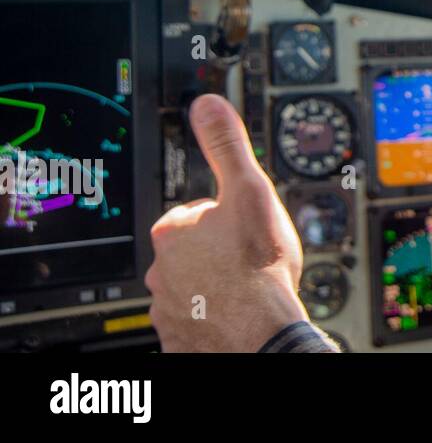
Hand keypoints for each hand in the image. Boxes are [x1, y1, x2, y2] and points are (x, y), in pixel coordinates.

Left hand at [145, 93, 308, 351]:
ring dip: (217, 283)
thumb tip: (208, 105)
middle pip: (194, 249)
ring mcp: (169, 306)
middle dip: (219, 249)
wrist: (259, 332)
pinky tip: (238, 312)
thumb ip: (226, 146)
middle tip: (250, 254)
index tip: (245, 225)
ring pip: (194, 284)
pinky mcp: (180, 337)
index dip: (227, 215)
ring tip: (248, 285)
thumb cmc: (257, 267)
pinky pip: (196, 319)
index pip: (197, 211)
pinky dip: (214, 316)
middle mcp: (162, 268)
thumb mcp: (249, 189)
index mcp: (173, 229)